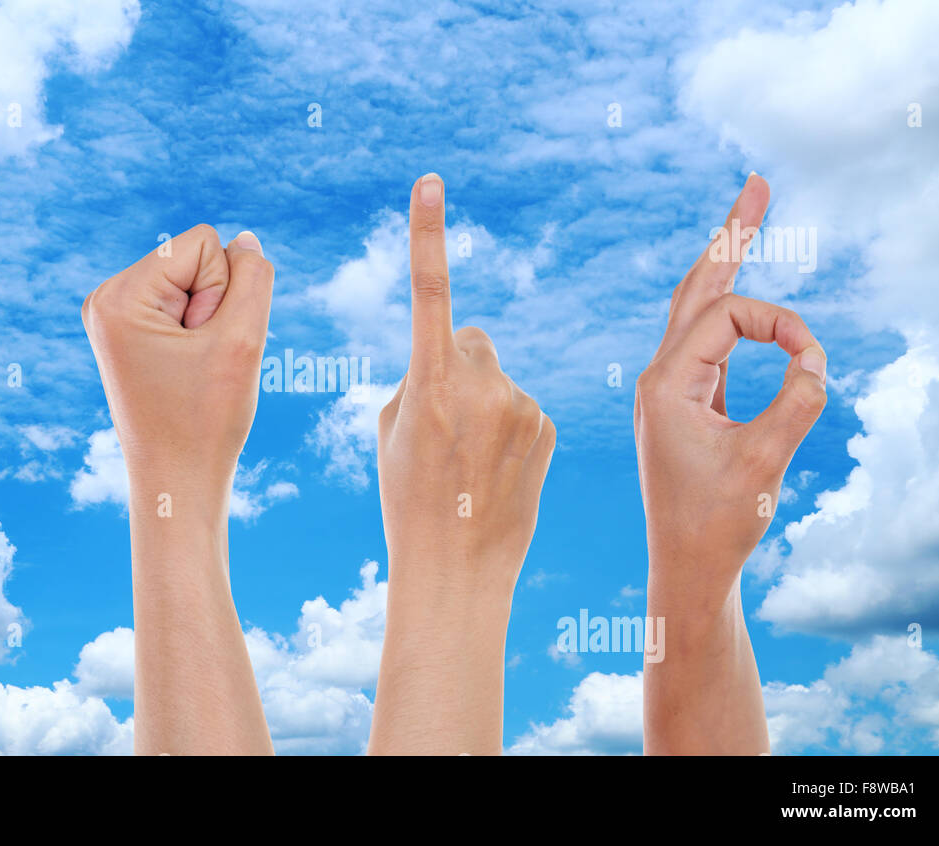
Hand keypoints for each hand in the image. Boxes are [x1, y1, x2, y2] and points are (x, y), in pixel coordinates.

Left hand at [81, 224, 274, 754]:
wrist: (175, 483)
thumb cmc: (206, 420)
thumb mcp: (244, 341)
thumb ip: (253, 278)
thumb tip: (244, 241)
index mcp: (118, 296)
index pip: (204, 244)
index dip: (224, 293)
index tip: (203, 348)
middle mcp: (105, 298)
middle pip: (196, 258)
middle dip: (214, 306)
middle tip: (197, 365)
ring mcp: (112, 315)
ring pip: (195, 282)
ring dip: (211, 322)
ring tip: (193, 371)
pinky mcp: (127, 333)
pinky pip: (184, 304)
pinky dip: (200, 334)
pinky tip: (189, 371)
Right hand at [369, 173, 554, 754]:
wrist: (456, 570)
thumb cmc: (405, 500)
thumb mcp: (389, 432)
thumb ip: (417, 377)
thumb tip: (452, 356)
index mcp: (429, 382)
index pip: (429, 292)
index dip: (427, 234)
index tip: (430, 182)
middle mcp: (482, 383)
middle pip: (471, 338)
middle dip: (458, 363)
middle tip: (445, 421)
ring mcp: (522, 404)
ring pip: (497, 375)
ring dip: (484, 401)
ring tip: (472, 461)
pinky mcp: (549, 425)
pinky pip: (522, 403)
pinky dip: (510, 426)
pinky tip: (498, 469)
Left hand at [635, 173, 825, 753]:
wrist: (686, 569)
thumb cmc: (716, 523)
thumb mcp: (764, 460)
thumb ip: (796, 403)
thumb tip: (815, 360)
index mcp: (666, 382)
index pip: (727, 317)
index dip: (780, 326)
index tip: (815, 364)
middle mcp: (662, 377)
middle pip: (697, 289)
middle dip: (730, 238)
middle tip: (756, 184)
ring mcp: (671, 390)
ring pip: (699, 312)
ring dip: (727, 267)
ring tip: (747, 216)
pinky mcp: (686, 405)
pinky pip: (709, 344)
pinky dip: (732, 314)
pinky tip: (739, 292)